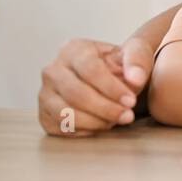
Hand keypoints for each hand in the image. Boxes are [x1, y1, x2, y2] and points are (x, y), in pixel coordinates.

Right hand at [38, 37, 153, 135]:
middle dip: (105, 108)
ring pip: (65, 114)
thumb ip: (137, 60)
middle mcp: (53, 70)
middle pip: (76, 94)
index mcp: (73, 49)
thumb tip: (135, 79)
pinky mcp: (44, 115)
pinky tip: (102, 124)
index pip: (89, 69)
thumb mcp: (134, 54)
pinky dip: (85, 131)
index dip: (111, 88)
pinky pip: (62, 128)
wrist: (107, 79)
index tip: (131, 101)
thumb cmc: (121, 65)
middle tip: (128, 116)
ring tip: (116, 120)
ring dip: (96, 122)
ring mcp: (45, 93)